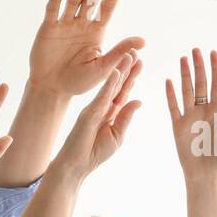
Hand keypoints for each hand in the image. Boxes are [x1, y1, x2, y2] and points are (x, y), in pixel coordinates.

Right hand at [27, 0, 144, 97]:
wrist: (53, 89)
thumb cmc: (79, 81)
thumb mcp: (103, 67)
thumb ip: (119, 52)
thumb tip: (143, 41)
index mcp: (97, 32)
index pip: (106, 10)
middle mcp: (82, 24)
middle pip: (90, 1)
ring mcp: (65, 24)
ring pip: (73, 2)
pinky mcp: (48, 27)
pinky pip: (53, 9)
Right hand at [49, 52, 141, 181]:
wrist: (75, 166)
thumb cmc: (95, 153)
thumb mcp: (117, 135)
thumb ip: (126, 118)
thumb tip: (139, 100)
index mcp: (111, 112)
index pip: (123, 91)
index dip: (132, 77)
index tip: (140, 61)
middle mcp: (103, 107)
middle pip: (118, 84)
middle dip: (127, 68)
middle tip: (135, 50)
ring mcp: (95, 108)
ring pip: (110, 86)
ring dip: (120, 70)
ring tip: (128, 54)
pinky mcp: (88, 114)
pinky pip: (102, 97)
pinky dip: (109, 84)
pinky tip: (115, 72)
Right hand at [165, 48, 216, 184]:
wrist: (206, 175)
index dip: (215, 69)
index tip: (213, 53)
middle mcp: (204, 110)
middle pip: (200, 83)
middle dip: (199, 67)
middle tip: (196, 50)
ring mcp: (190, 117)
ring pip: (186, 91)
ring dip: (185, 75)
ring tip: (183, 59)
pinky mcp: (178, 126)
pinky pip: (173, 107)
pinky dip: (171, 94)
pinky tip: (169, 81)